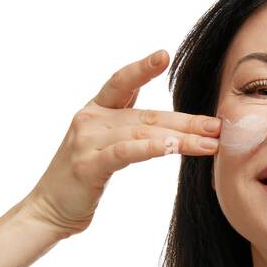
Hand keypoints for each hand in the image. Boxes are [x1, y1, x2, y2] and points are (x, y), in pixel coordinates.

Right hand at [19, 49, 222, 236]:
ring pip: (142, 134)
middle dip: (186, 121)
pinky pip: (125, 153)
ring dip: (181, 139)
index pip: (121, 82)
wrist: (48, 210)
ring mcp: (86, 141)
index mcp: (95, 110)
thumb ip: (124, 124)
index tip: (164, 55)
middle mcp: (89, 119)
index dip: (142, 68)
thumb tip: (160, 117)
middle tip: (218, 125)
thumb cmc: (82, 179)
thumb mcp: (103, 143)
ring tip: (210, 144)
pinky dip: (151, 148)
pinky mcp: (87, 166)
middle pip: (147, 116)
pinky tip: (174, 148)